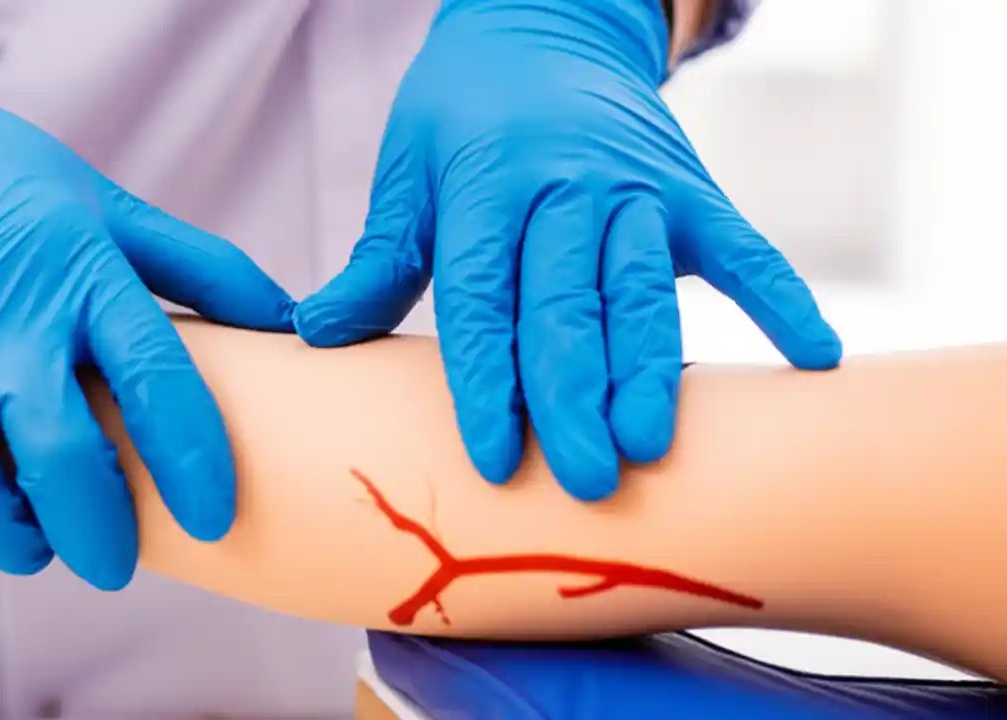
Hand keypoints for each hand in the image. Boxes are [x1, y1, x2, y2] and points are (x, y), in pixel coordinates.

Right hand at [0, 17, 293, 589]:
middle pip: (67, 464)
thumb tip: (288, 316)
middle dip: (100, 536)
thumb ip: (194, 264)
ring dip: (10, 539)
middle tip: (114, 566)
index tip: (215, 519)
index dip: (195, 464)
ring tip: (29, 542)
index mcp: (78, 276)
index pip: (160, 385)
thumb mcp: (96, 203)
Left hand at [294, 0, 839, 499]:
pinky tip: (812, 355)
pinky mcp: (691, 192)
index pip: (485, 296)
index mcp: (488, 186)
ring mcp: (637, 188)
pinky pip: (742, 247)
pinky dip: (779, 296)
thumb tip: (317, 334)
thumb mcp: (408, 171)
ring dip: (649, 367)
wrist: (544, 26)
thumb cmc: (462, 114)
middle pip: (567, 303)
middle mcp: (566, 188)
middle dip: (572, 393)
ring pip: (643, 289)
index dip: (487, 378)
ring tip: (652, 442)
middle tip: (581, 476)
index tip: (492, 455)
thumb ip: (378, 258)